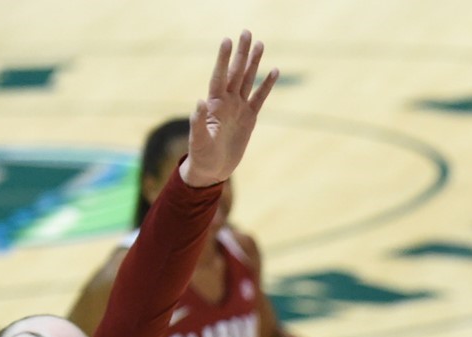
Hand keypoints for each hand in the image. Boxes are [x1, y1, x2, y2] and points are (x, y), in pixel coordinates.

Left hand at [181, 32, 277, 190]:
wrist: (212, 169)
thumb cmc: (202, 155)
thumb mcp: (198, 140)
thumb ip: (198, 121)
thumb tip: (200, 101)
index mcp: (214, 104)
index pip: (220, 76)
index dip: (223, 59)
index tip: (227, 40)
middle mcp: (227, 101)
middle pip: (236, 72)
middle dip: (242, 53)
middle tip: (247, 32)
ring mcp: (239, 108)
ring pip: (248, 80)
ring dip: (254, 63)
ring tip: (260, 44)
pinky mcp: (249, 118)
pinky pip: (260, 98)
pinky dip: (266, 85)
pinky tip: (273, 70)